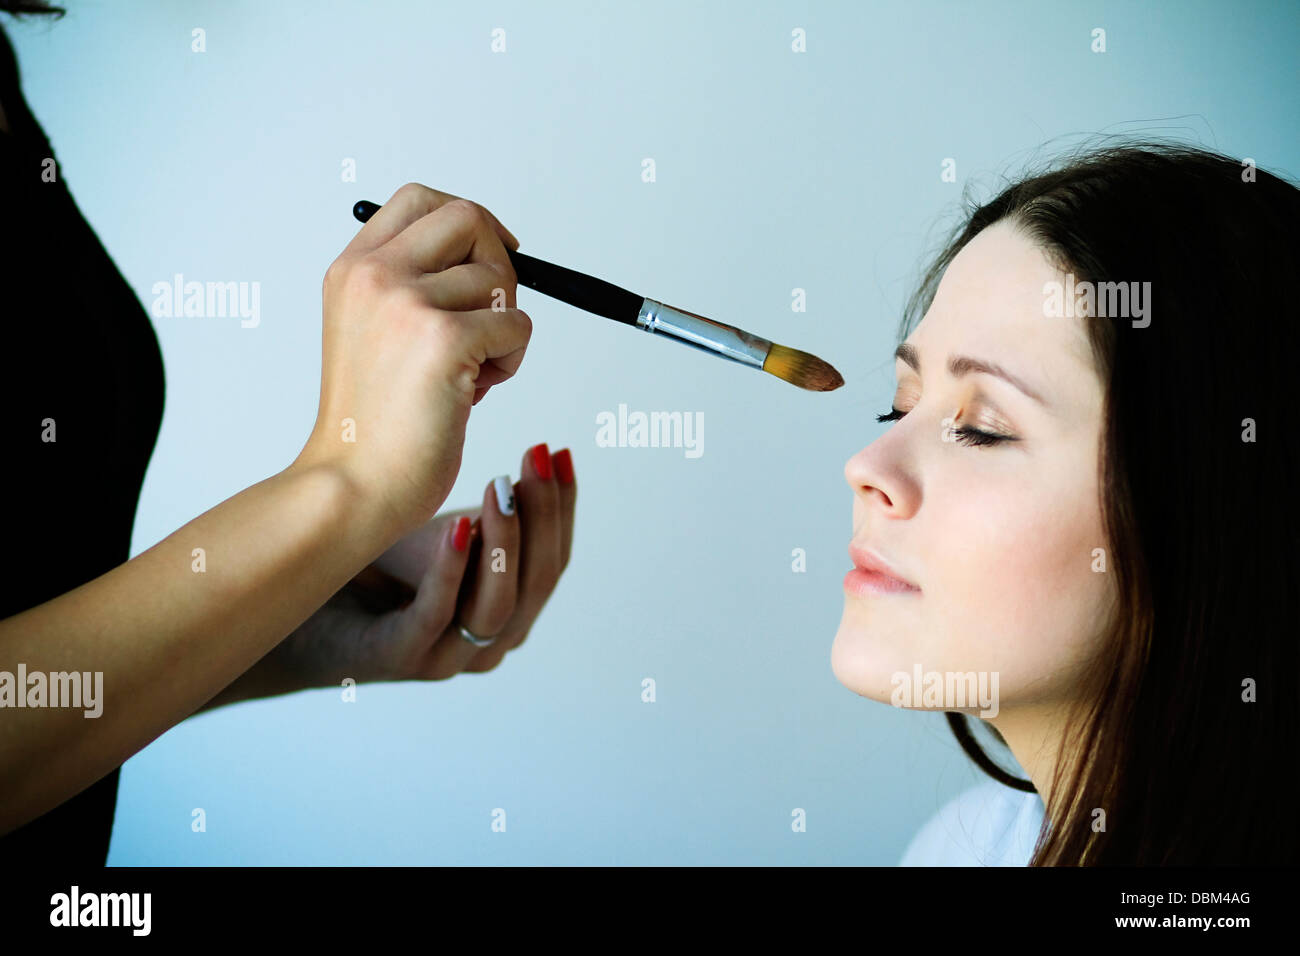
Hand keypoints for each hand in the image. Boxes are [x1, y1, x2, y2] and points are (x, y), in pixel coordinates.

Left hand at [265, 443, 575, 687]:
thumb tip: (542, 463)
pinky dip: (452, 568)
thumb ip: (493, 518)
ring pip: (498, 606)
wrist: (299, 603)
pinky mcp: (400, 657)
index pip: (554, 560)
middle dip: (544, 516)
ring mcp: (448, 656)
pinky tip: (456, 523)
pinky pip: (437, 614)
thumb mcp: (446, 534)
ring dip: (506, 541)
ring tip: (502, 487)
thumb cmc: (377, 567)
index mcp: (509, 612)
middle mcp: (490, 642)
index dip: (563, 507)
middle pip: (538, 583)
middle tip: (538, 458)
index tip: (561, 453)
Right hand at [295, 183, 531, 539]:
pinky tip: (474, 392)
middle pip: (468, 218)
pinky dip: (511, 361)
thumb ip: (413, 290)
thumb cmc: (372, 425)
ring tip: (470, 374)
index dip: (470, 222)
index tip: (492, 254)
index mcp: (353, 269)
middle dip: (500, 264)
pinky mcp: (443, 338)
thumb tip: (489, 261)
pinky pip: (517, 327)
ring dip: (503, 330)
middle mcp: (375, 274)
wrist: (352, 485)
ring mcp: (407, 302)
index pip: (420, 199)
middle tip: (493, 318)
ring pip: (500, 281)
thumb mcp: (374, 334)